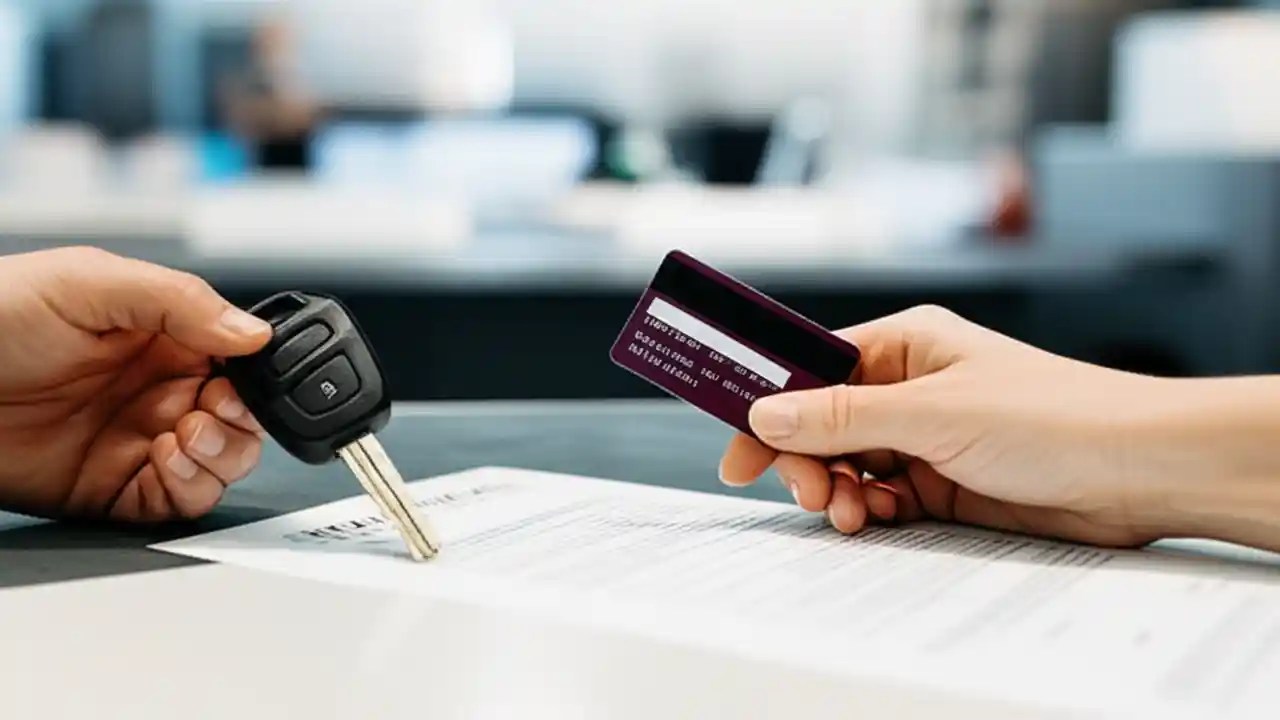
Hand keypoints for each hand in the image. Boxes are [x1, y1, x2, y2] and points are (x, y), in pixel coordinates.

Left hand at [0, 247, 271, 521]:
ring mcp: (139, 442)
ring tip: (186, 436)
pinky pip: (177, 504)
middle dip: (243, 424)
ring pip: (221, 465)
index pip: (241, 364)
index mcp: (166, 337)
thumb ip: (181, 301)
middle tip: (212, 413)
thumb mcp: (91, 282)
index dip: (256, 378)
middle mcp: (159, 391)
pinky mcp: (114, 490)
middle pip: (242, 422)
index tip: (246, 381)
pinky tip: (165, 460)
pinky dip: (188, 488)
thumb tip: (253, 333)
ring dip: (222, 456)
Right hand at [719, 305, 1180, 547]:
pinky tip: (871, 519)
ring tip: (846, 513)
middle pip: (822, 419)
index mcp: (906, 343)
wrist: (1135, 469)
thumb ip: (843, 416)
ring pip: (847, 462)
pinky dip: (866, 509)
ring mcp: (926, 434)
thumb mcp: (933, 412)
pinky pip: (879, 494)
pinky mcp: (942, 480)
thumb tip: (767, 411)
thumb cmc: (1052, 415)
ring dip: (835, 489)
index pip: (812, 365)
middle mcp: (910, 385)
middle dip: (804, 457)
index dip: (769, 399)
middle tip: (806, 490)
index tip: (734, 441)